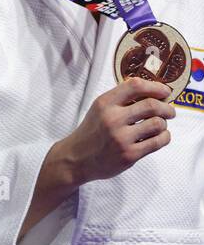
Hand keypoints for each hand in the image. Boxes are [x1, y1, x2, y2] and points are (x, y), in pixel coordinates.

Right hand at [57, 77, 174, 184]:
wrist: (76, 159)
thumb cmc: (92, 132)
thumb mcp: (99, 109)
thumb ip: (121, 99)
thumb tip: (153, 91)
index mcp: (104, 103)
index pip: (135, 86)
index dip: (156, 87)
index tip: (165, 92)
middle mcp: (112, 119)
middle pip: (152, 105)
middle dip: (166, 108)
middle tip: (169, 111)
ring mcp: (121, 138)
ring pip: (158, 123)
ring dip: (163, 124)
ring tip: (158, 126)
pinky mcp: (129, 155)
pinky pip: (158, 141)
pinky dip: (164, 137)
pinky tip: (158, 137)